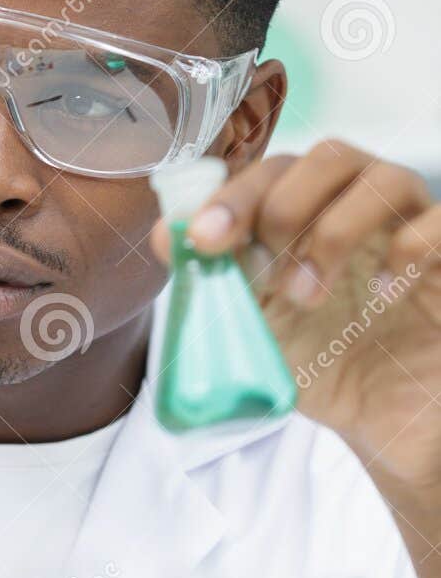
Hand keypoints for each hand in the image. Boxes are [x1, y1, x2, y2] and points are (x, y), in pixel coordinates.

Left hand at [150, 141, 440, 493]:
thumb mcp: (258, 328)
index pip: (274, 172)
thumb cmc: (324, 363)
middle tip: (268, 274)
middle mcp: (361, 208)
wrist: (387, 420)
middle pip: (330, 157)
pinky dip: (409, 247)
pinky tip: (383, 295)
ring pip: (386, 178)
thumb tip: (164, 237)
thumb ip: (219, 282)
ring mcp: (411, 228)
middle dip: (284, 208)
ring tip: (309, 296)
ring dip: (334, 232)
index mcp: (312, 215)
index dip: (235, 194)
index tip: (202, 239)